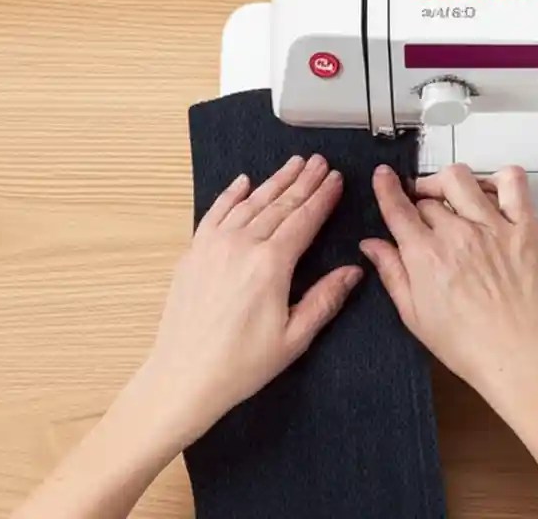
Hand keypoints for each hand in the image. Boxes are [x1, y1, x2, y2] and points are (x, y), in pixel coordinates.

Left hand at [135, 155, 362, 448]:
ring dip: (274, 182)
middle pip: (279, 204)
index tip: (336, 179)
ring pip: (250, 203)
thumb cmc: (240, 364)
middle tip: (320, 162)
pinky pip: (215, 213)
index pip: (304, 220)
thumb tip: (353, 271)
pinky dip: (230, 195)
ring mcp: (213, 246)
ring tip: (293, 164)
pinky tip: (243, 182)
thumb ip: (325, 299)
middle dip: (303, 181)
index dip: (323, 198)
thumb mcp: (294, 338)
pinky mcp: (194, 253)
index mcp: (271, 265)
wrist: (184, 376)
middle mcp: (242, 246)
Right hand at [361, 163, 537, 400]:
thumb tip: (371, 245)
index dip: (386, 188)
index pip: (398, 207)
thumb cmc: (467, 343)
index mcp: (425, 255)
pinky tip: (490, 192)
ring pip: (461, 179)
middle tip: (423, 213)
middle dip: (420, 201)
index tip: (383, 177)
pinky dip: (499, 177)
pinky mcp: (524, 228)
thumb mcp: (413, 314)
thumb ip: (392, 273)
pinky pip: (513, 183)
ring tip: (450, 196)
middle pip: (428, 197)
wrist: (515, 354)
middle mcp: (456, 234)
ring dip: (448, 182)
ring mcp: (492, 227)